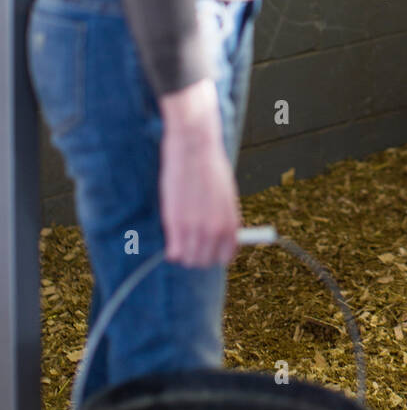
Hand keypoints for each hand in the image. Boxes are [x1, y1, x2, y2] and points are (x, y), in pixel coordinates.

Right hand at [158, 79, 240, 266]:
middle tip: (190, 242)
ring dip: (184, 254)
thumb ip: (226, 218)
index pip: (227, 256)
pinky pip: (174, 254)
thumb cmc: (209, 168)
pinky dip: (172, 250)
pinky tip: (171, 237)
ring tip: (180, 239)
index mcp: (231, 222)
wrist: (194, 147)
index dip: (216, 254)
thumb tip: (225, 235)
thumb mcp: (226, 195)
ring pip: (190, 261)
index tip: (208, 248)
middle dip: (198, 256)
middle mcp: (216, 229)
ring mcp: (196, 228)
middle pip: (206, 262)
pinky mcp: (175, 223)